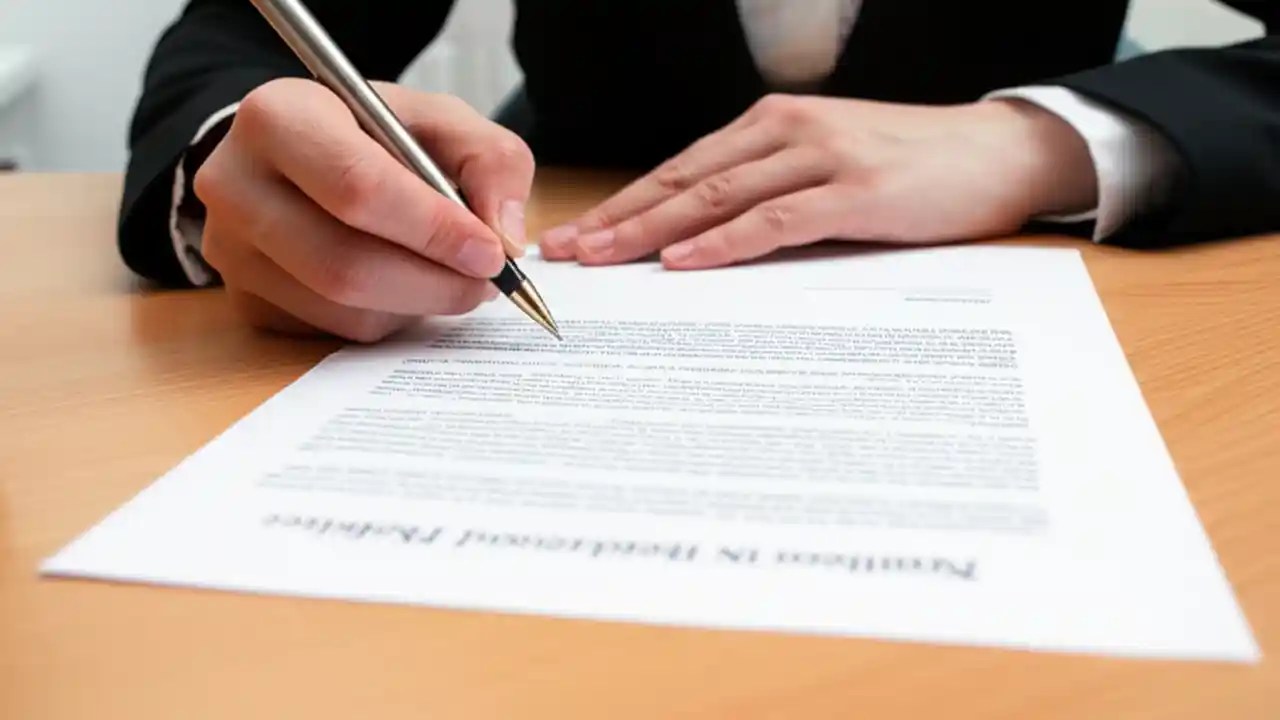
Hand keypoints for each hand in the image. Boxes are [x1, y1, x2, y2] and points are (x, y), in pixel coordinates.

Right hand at [194, 78, 534, 341]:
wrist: (299, 158)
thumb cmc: (373, 135)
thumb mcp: (439, 120)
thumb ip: (490, 160)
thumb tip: (504, 236)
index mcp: (279, 118)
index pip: (357, 187)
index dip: (433, 229)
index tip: (490, 252)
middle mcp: (236, 185)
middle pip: (345, 264)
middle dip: (434, 283)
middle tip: (485, 281)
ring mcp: (232, 251)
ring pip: (343, 309)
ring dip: (417, 305)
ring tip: (452, 278)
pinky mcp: (248, 301)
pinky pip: (333, 331)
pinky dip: (388, 318)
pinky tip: (405, 286)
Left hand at [539, 94, 1096, 268]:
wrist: (999, 152)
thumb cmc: (911, 167)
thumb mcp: (827, 167)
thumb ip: (770, 190)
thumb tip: (703, 239)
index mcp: (773, 124)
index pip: (682, 169)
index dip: (624, 203)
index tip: (579, 235)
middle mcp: (788, 131)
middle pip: (684, 180)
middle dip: (619, 219)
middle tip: (568, 252)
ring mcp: (822, 157)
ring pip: (717, 196)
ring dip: (653, 230)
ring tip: (604, 258)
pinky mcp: (856, 190)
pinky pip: (776, 218)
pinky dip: (725, 242)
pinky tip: (686, 261)